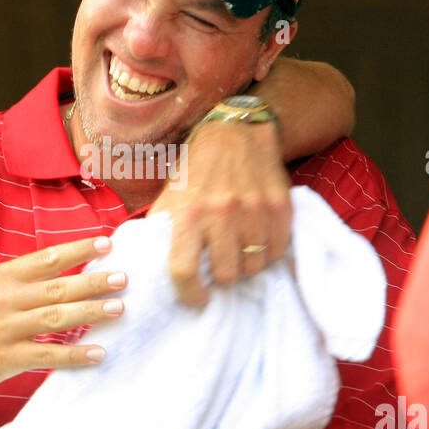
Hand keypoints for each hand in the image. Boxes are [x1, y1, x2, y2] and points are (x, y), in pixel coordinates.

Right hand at [0, 236, 126, 390]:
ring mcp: (6, 330)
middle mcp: (5, 300)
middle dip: (94, 282)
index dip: (79, 250)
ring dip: (91, 313)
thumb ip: (19, 279)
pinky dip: (75, 355)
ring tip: (119, 307)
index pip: (47, 258)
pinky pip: (48, 355)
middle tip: (123, 278)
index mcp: (1, 277)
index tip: (107, 243)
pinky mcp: (7, 359)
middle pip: (58, 288)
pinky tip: (98, 353)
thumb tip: (60, 267)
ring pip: (57, 318)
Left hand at [151, 119, 291, 305]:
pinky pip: (277, 250)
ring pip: (254, 266)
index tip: (196, 296)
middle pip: (226, 274)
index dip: (189, 293)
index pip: (184, 270)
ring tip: (239, 247)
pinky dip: (268, 250)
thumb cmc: (197, 168)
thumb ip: (162, 229)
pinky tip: (257, 236)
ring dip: (246, 263)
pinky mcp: (280, 207)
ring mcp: (255, 210)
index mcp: (188, 213)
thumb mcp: (171, 195)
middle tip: (220, 261)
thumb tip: (148, 264)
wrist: (237, 131)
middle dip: (222, 275)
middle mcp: (222, 213)